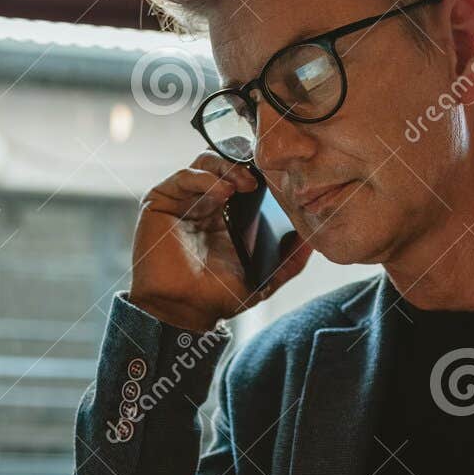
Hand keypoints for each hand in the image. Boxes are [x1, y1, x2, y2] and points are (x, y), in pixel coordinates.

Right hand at [129, 153, 313, 331]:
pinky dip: (204, 179)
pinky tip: (222, 191)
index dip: (257, 172)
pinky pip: (184, 177)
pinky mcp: (161, 201)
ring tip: (243, 184)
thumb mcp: (263, 279)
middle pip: (224, 164)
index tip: (277, 177)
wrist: (184, 311)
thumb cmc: (217, 298)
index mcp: (226, 215)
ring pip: (204, 163)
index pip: (242, 178)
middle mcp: (203, 203)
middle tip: (259, 179)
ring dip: (226, 167)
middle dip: (243, 164)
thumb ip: (288, 263)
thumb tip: (312, 243)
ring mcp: (182, 201)